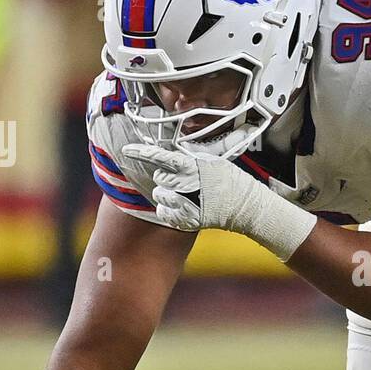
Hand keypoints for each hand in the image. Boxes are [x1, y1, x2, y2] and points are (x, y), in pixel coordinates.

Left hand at [121, 143, 249, 233]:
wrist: (244, 206)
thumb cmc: (230, 181)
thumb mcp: (212, 161)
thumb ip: (190, 156)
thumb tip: (173, 150)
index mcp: (191, 167)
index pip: (160, 157)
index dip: (141, 152)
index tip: (126, 150)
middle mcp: (185, 185)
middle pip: (158, 179)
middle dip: (165, 179)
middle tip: (181, 182)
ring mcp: (185, 204)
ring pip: (159, 196)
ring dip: (167, 195)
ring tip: (184, 195)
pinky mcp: (186, 220)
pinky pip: (163, 213)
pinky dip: (170, 210)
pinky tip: (184, 207)